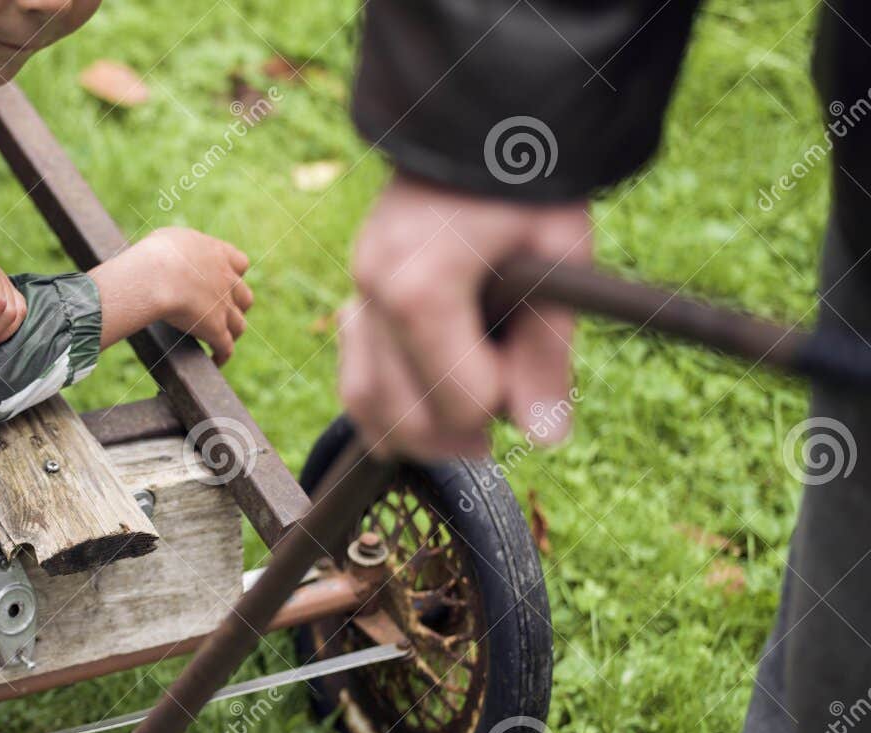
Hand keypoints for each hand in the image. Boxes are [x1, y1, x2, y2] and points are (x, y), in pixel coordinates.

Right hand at [141, 226, 253, 361]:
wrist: (158, 274)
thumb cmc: (156, 253)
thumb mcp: (169, 239)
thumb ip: (178, 248)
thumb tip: (168, 253)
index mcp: (219, 254)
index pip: (240, 263)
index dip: (233, 273)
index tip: (223, 279)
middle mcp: (227, 280)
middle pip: (244, 297)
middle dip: (236, 305)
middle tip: (222, 313)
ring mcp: (224, 306)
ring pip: (239, 325)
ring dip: (232, 333)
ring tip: (221, 340)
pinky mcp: (215, 329)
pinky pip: (226, 348)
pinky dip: (222, 356)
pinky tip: (216, 362)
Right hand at [340, 172, 592, 460]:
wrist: (483, 115)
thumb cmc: (530, 182)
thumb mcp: (560, 260)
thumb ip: (549, 354)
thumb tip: (546, 437)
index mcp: (420, 288)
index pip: (460, 401)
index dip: (504, 407)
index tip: (532, 384)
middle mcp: (373, 294)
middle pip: (406, 415)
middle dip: (456, 437)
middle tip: (498, 435)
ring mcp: (355, 291)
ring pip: (365, 403)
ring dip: (414, 432)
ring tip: (461, 432)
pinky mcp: (354, 290)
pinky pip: (354, 373)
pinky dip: (384, 404)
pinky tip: (421, 408)